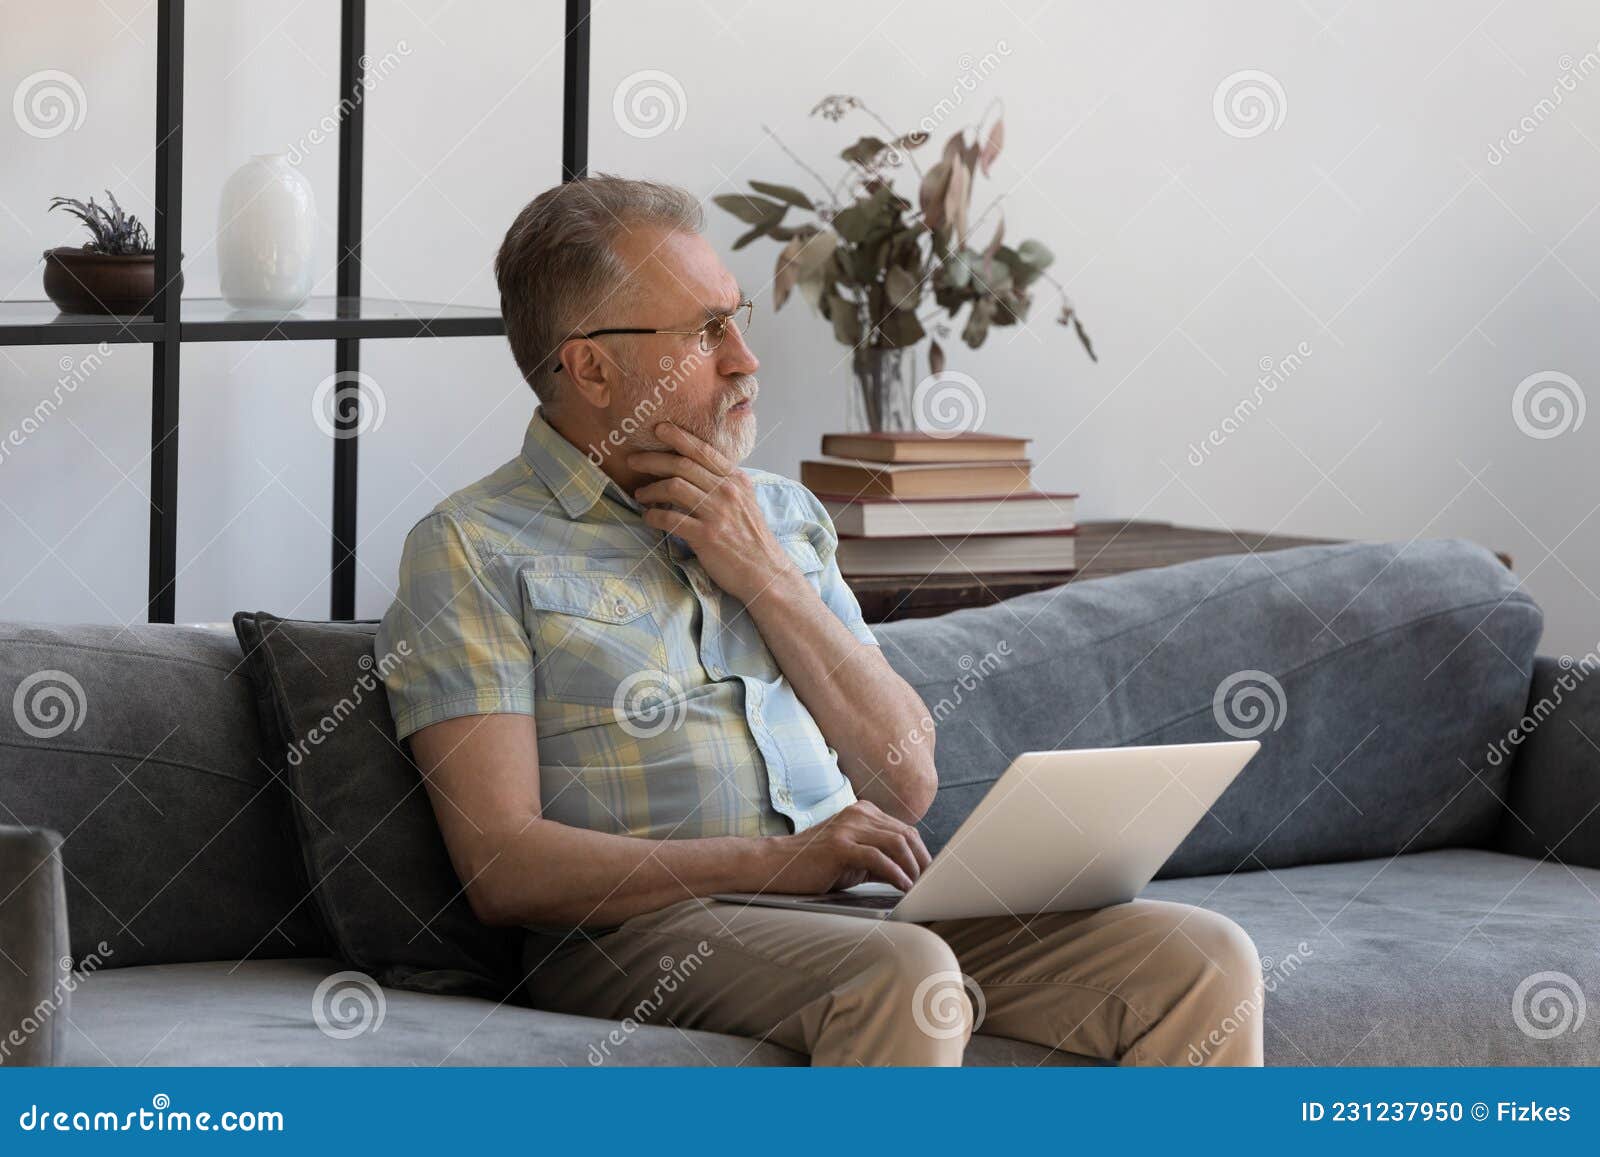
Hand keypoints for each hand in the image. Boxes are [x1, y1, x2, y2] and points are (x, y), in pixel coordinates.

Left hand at [630, 422, 790, 604]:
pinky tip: (649, 518)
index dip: (679, 437)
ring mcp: (717, 513)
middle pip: (682, 465)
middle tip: (634, 460)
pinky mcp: (707, 536)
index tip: (659, 428)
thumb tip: (695, 471)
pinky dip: (654, 516)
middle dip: (652, 459)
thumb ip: (723, 483)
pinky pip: (671, 519)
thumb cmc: (751, 538)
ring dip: (651, 490)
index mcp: (736, 479)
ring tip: (640, 494)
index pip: (703, 450)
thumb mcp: (745, 501)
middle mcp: (727, 491)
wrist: (765, 572)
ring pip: (673, 488)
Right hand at [756, 801, 932, 893]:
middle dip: (922, 861)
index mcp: (863, 812)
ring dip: (912, 867)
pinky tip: (903, 887)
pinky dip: (895, 873)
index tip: (931, 875)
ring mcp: (848, 827)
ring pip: (896, 843)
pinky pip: (877, 858)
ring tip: (919, 887)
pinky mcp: (839, 845)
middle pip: (905, 834)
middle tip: (931, 884)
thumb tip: (911, 875)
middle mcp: (858, 814)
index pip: (904, 830)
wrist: (775, 865)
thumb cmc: (814, 866)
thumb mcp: (853, 859)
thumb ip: (880, 860)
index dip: (921, 853)